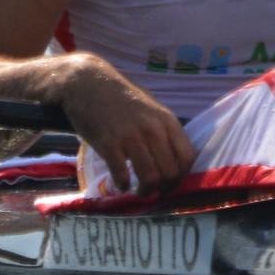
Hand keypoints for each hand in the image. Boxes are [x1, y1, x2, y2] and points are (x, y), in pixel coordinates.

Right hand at [58, 71, 194, 193]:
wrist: (86, 83)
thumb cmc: (119, 97)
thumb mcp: (150, 108)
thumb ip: (163, 130)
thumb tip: (174, 160)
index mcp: (167, 120)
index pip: (188, 157)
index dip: (182, 176)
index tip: (171, 182)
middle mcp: (152, 129)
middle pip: (170, 172)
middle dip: (164, 188)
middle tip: (154, 190)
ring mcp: (130, 136)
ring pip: (151, 178)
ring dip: (145, 191)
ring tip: (139, 191)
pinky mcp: (108, 143)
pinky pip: (122, 175)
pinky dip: (123, 185)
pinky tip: (121, 184)